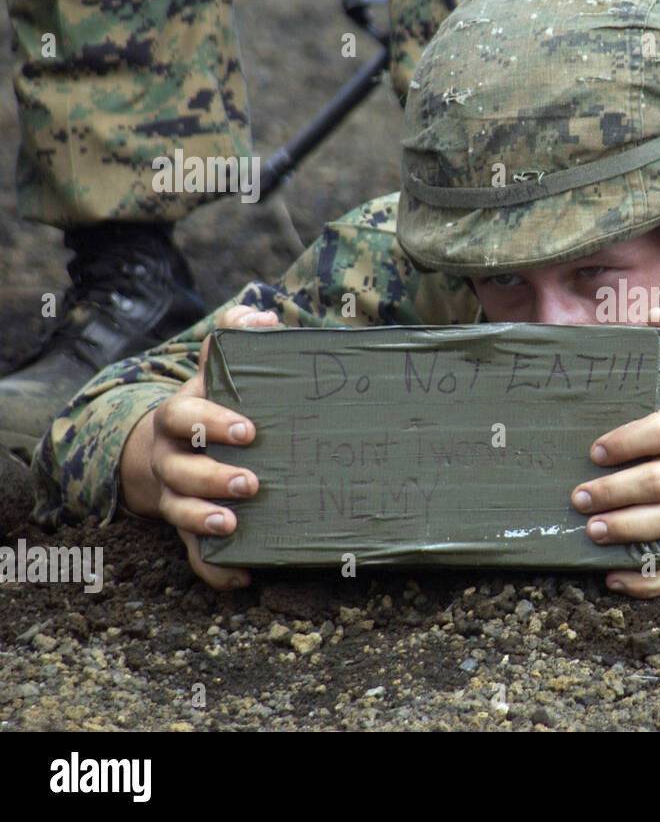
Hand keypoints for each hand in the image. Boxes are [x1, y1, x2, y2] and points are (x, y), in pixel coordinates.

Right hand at [120, 305, 281, 589]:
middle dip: (212, 477)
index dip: (212, 423)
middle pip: (181, 470)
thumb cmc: (209, 407)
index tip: (249, 429)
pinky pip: (194, 558)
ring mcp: (176, 496)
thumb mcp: (216, 374)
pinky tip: (244, 577)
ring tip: (233, 525)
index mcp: (180, 418)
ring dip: (204, 520)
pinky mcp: (188, 530)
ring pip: (179, 513)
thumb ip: (235, 339)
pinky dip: (216, 571)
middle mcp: (171, 458)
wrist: (164, 449)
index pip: (185, 416)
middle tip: (251, 482)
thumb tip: (261, 317)